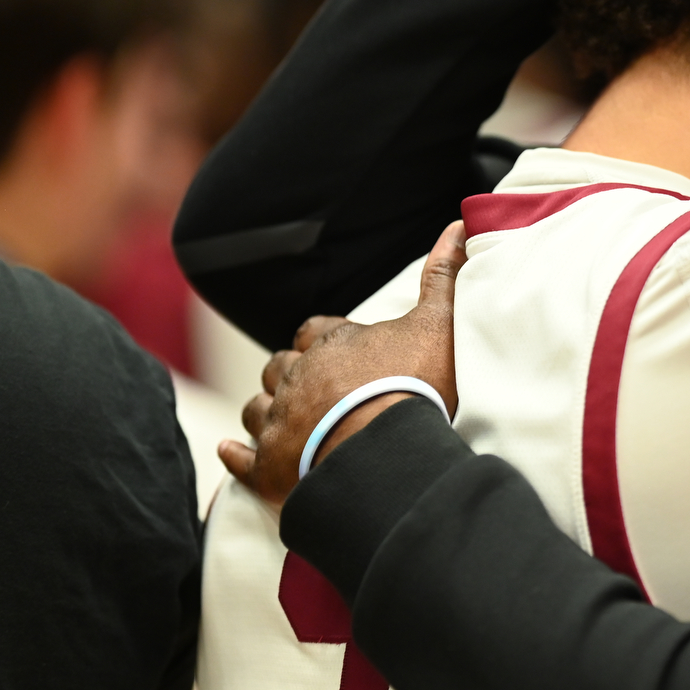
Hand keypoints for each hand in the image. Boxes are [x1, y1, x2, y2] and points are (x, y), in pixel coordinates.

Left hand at [220, 223, 465, 506]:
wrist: (386, 449)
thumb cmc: (415, 384)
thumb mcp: (438, 323)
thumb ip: (444, 275)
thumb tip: (458, 223)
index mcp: (333, 343)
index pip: (313, 331)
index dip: (321, 339)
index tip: (335, 349)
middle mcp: (298, 378)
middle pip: (279, 368)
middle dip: (289, 375)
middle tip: (312, 390)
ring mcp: (280, 423)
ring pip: (257, 409)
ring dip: (265, 411)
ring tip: (282, 421)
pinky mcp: (269, 465)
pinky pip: (241, 457)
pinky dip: (235, 454)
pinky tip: (231, 450)